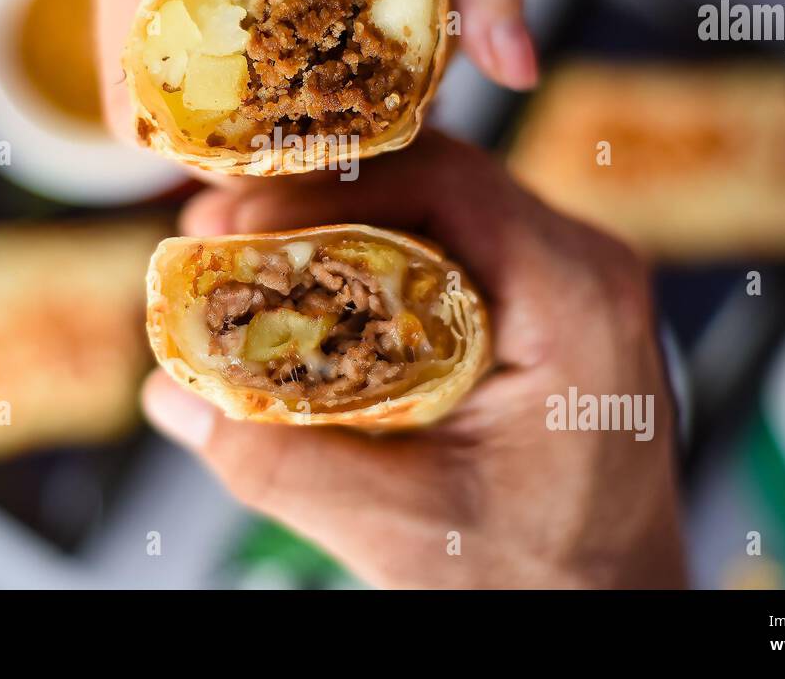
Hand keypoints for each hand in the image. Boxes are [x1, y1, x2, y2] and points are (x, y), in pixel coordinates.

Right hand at [82, 0, 536, 141]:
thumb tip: (518, 73)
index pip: (141, 98)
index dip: (214, 158)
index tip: (297, 171)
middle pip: (148, 96)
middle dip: (232, 142)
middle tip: (327, 155)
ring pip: (154, 66)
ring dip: (226, 107)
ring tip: (318, 121)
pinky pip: (165, 24)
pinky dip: (220, 61)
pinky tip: (293, 66)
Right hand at [142, 133, 687, 588]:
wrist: (611, 605)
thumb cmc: (541, 577)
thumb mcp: (406, 528)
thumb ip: (284, 465)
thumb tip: (173, 398)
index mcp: (575, 300)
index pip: (444, 184)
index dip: (328, 188)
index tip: (238, 219)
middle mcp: (582, 268)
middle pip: (435, 180)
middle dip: (316, 196)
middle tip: (216, 225)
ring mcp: (567, 279)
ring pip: (437, 205)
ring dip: (337, 220)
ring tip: (242, 249)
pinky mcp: (543, 301)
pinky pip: (448, 244)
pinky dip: (369, 253)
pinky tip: (305, 282)